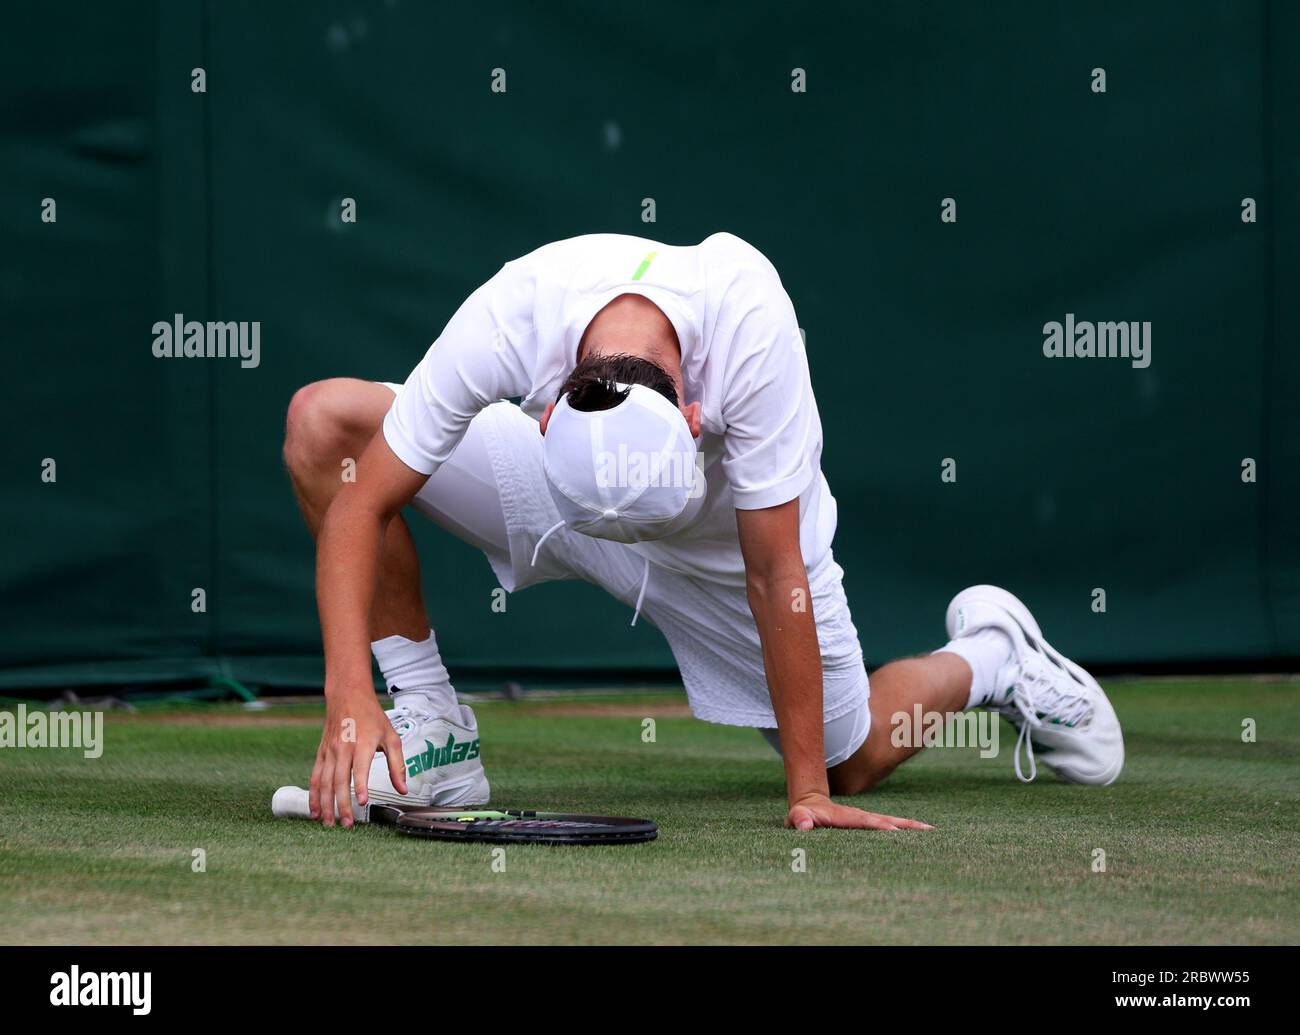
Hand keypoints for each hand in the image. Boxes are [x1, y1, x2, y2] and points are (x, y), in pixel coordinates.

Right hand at [309, 690, 407, 826]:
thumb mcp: (391, 737)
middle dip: (342, 804)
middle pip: (340, 780)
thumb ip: (397, 765)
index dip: (361, 785)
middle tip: (347, 824)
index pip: (361, 768)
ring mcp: (329, 752)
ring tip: (330, 823)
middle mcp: (343, 749)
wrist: (347, 696)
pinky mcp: (321, 754)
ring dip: (326, 805)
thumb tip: (403, 790)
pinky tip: (315, 811)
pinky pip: (316, 777)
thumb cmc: (372, 717)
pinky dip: (314, 795)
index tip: (363, 803)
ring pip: (325, 782)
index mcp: (363, 743)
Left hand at [785, 793, 932, 831]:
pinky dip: (905, 830)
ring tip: (932, 832)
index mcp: (848, 817)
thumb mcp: (798, 816)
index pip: (867, 822)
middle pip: (888, 820)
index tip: (896, 831)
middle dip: (907, 825)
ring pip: (892, 822)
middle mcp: (862, 816)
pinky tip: (920, 837)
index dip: (881, 826)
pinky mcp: (870, 824)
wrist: (810, 804)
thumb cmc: (803, 815)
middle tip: (929, 830)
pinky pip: (889, 827)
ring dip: (911, 827)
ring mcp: (867, 819)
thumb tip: (804, 825)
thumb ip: (799, 819)